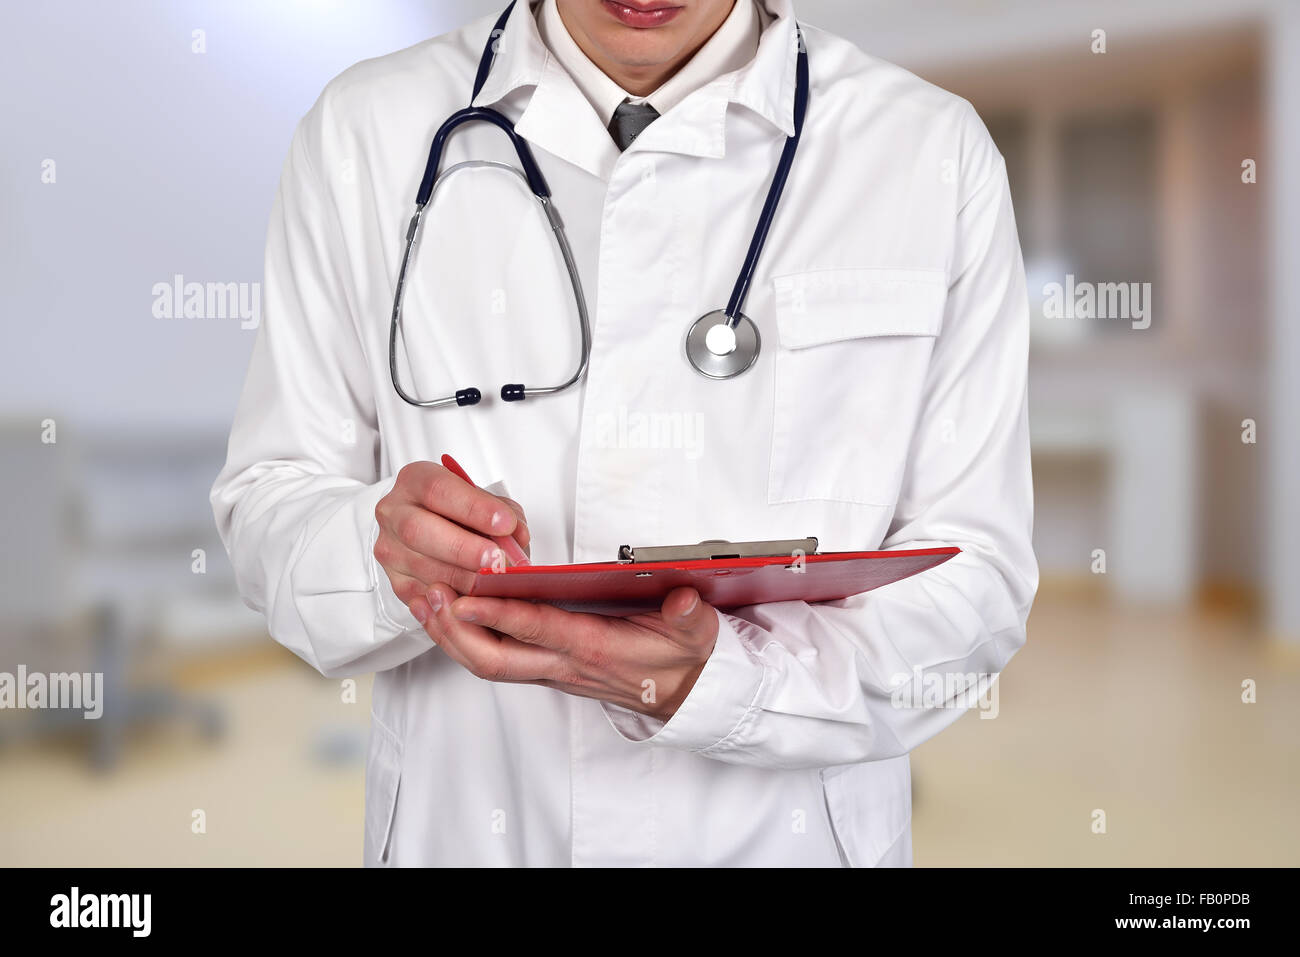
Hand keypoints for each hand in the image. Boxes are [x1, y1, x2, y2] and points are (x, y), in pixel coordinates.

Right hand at [374, 461, 529, 623]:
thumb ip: (504, 513)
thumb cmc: (463, 512)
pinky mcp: (395, 581)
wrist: (439, 528)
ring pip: (421, 567)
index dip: (473, 508)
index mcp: (415, 480)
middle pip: (418, 529)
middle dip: (462, 548)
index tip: (505, 523)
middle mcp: (394, 512)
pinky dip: (452, 600)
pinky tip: (475, 600)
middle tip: (496, 559)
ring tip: (495, 583)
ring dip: (463, 579)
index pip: (438, 489)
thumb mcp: (486, 501)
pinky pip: (421, 595)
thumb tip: (517, 536)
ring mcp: (390, 548)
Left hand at [421, 584, 719, 720]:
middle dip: (456, 631)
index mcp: (596, 649)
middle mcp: (564, 665)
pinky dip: (463, 638)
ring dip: (451, 635)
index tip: (470, 595)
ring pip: (487, 662)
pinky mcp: (543, 668)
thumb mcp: (696, 636)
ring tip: (424, 597)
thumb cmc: (679, 659)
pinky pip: (494, 658)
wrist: (680, 694)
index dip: (503, 614)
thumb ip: (690, 618)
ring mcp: (550, 670)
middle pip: (495, 659)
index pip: (541, 631)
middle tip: (430, 595)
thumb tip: (686, 600)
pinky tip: (446, 612)